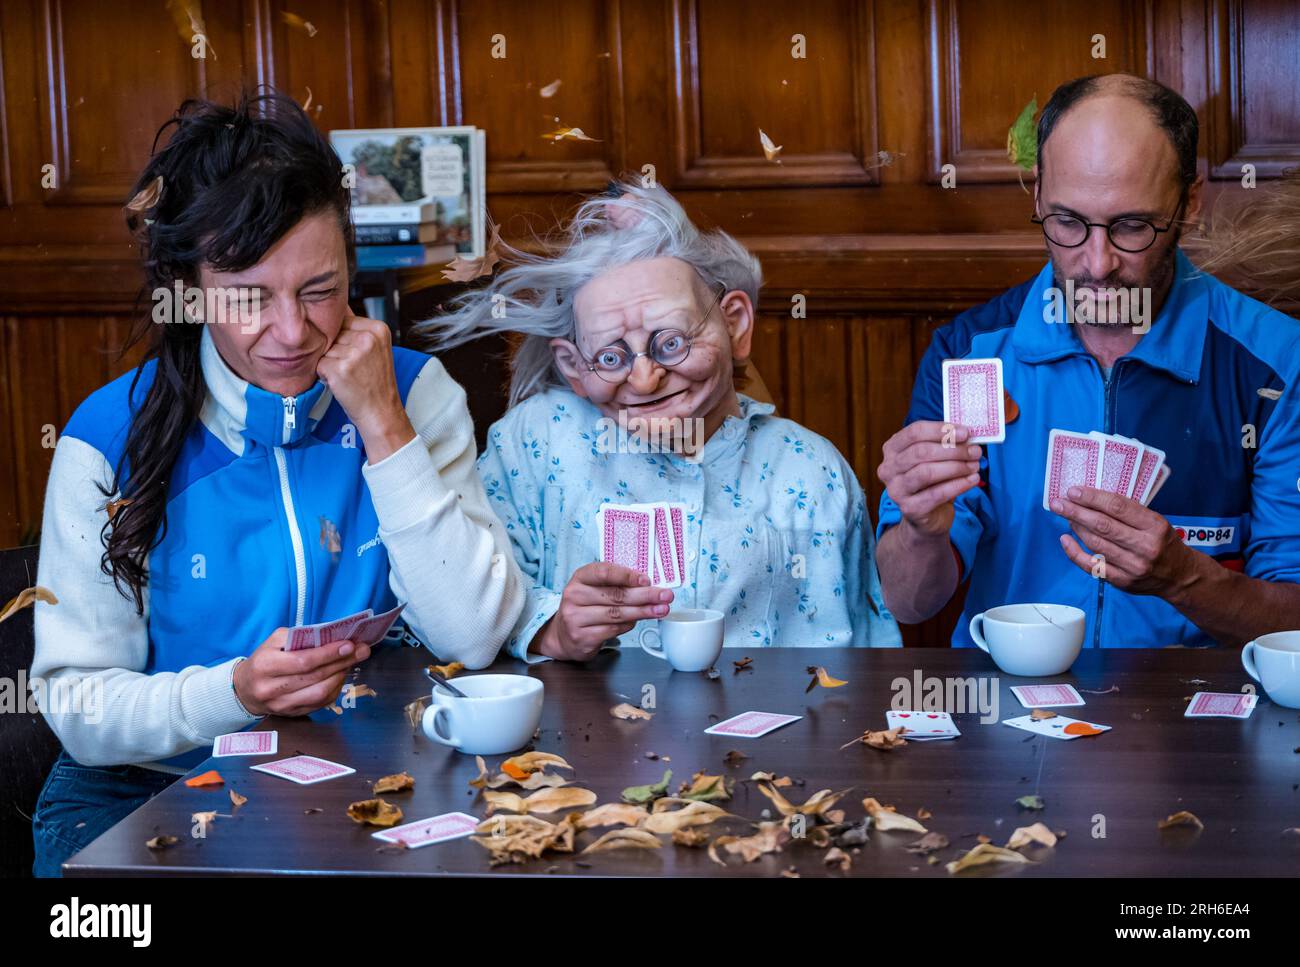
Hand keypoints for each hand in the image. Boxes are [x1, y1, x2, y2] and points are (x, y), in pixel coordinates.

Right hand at [233, 628, 372, 716]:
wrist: (245, 689)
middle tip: (362, 651)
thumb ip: (300, 637)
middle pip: (315, 677)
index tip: (349, 645)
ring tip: (351, 662)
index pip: (303, 661)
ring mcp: (282, 705)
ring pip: (319, 694)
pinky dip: (334, 689)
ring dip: (340, 677)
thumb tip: (332, 637)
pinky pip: (319, 704)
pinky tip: (340, 676)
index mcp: (265, 665)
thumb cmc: (265, 659)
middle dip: (342, 662)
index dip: (328, 654)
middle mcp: (271, 688)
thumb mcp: (275, 641)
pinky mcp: (291, 714)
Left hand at [316, 310, 414, 461]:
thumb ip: (358, 330)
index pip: (344, 319)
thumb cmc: (376, 383)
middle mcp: (367, 338)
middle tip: (353, 368)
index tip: (356, 354)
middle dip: (336, 350)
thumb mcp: (376, 349)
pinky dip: (325, 374)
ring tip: (348, 376)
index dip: (344, 338)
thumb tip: (333, 307)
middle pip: (333, 334)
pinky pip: (319, 363)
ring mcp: (353, 353)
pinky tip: (341, 382)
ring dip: (330, 362)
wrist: (381, 412)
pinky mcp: (339, 368)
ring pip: (324, 348)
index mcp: (378, 328)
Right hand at [536, 563, 673, 660]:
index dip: (627, 575)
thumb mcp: (595, 589)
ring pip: (617, 614)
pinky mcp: (582, 637)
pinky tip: (638, 621)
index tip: (647, 579)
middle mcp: (574, 596)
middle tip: (665, 596)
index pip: (604, 572)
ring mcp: (576, 618)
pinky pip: (613, 630)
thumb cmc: (586, 607)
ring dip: (643, 612)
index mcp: (580, 578)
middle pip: (616, 595)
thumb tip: (648, 585)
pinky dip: (629, 625)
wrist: (563, 635)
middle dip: (645, 595)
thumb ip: (616, 584)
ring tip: (660, 610)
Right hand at [877, 420, 982, 537]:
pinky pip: (936, 494)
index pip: (914, 432)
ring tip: (974, 466)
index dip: (941, 430)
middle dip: (953, 450)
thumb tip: (968, 436)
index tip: (965, 433)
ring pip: (927, 472)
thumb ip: (946, 445)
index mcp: (892, 449)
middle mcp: (888, 468)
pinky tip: (972, 480)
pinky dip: (958, 485)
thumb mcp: (935, 459)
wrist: (927, 516)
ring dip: (956, 467)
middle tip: (975, 451)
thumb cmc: (931, 482)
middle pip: (921, 452)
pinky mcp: (909, 508)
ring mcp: (896, 490)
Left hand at [1052, 486, 1195, 594]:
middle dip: (1076, 512)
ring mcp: (1133, 566)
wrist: (1179, 576)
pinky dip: (1074, 552)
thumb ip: (1129, 512)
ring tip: (1065, 516)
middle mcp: (1145, 546)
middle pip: (1103, 525)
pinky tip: (1065, 539)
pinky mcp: (1122, 581)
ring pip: (1095, 543)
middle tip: (1058, 503)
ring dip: (1076, 527)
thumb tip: (1091, 499)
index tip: (1073, 491)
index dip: (1092, 498)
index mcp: (1155, 526)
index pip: (1118, 507)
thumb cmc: (1163, 542)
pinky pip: (1091, 565)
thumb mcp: (1156, 521)